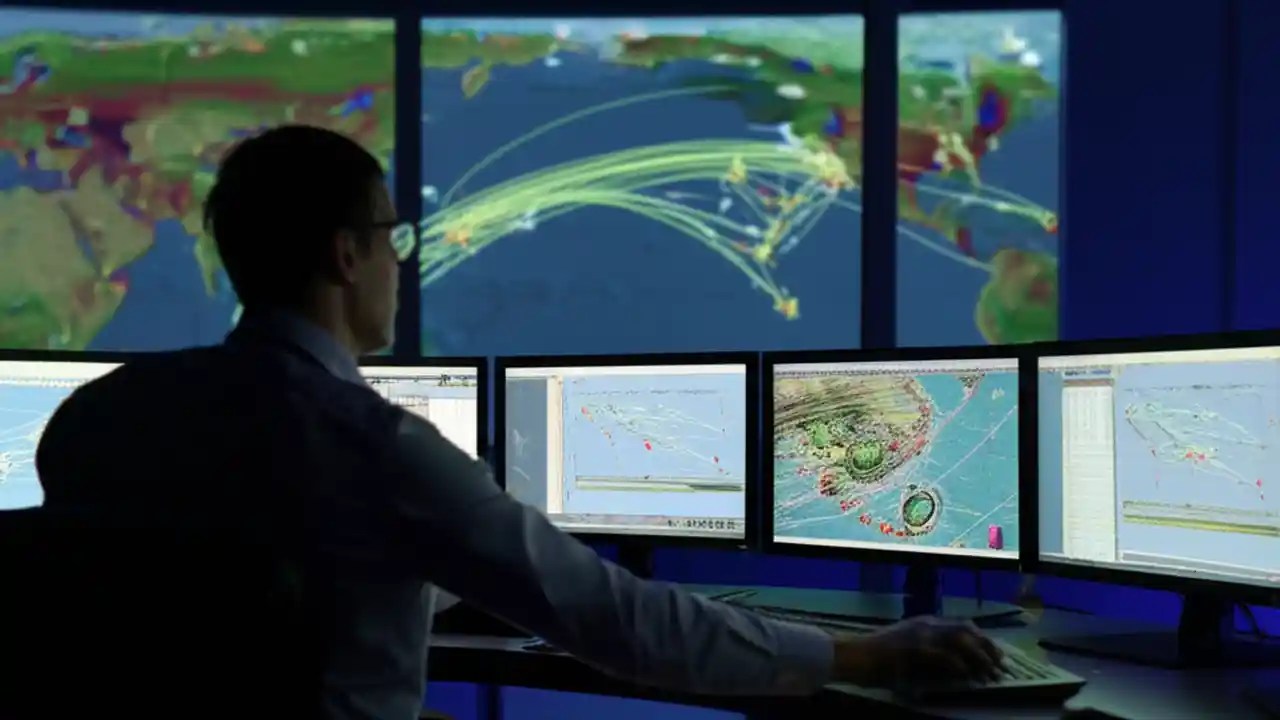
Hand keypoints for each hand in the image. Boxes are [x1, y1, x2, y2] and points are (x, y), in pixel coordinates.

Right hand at [831, 616, 1003, 688]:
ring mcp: (920, 635)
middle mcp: (926, 624)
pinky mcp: (914, 649)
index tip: (997, 655)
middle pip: (967, 630)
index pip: (963, 626)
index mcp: (925, 623)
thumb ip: (930, 653)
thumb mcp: (906, 648)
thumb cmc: (876, 657)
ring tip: (989, 673)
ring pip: (961, 640)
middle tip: (1000, 667)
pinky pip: (945, 656)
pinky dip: (960, 666)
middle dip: (987, 648)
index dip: (983, 640)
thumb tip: (957, 668)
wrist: (854, 656)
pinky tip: (968, 677)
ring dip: (979, 657)